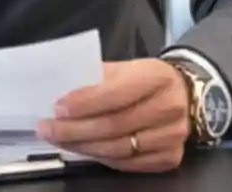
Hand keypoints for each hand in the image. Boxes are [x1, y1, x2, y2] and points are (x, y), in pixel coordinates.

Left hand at [36, 59, 190, 172]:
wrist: (184, 95)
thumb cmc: (145, 80)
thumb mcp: (126, 68)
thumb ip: (97, 78)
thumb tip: (60, 91)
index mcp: (157, 76)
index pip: (117, 93)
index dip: (85, 103)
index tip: (57, 108)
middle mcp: (170, 107)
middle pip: (115, 125)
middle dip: (75, 129)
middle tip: (47, 129)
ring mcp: (173, 135)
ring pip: (119, 148)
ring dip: (84, 147)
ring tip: (60, 140)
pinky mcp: (170, 157)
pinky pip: (128, 164)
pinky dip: (102, 159)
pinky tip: (85, 150)